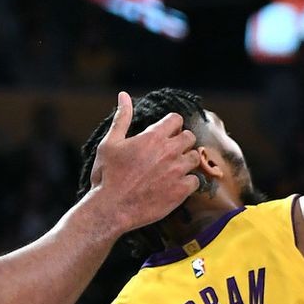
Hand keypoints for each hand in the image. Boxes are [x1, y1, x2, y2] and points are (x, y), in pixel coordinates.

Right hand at [89, 92, 201, 235]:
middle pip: (189, 137)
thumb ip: (121, 118)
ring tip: (172, 169)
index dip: (171, 125)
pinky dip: (188, 182)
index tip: (165, 134)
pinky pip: (196, 181)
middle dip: (181, 142)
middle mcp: (169, 151)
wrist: (111, 208)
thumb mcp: (110, 143)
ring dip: (186, 161)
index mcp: (153, 137)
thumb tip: (124, 95)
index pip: (176, 119)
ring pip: (194, 158)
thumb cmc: (107, 175)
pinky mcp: (182, 190)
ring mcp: (177, 171)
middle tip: (169, 153)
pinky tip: (175, 185)